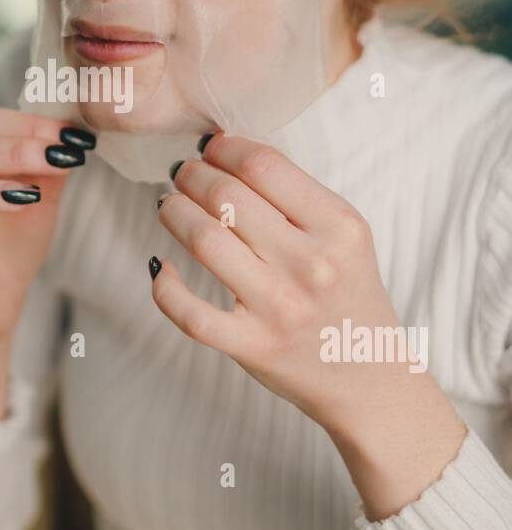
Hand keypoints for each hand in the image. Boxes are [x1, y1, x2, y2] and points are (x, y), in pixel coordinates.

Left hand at [151, 132, 468, 519]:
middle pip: (227, 197)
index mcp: (339, 228)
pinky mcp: (253, 346)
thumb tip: (225, 154)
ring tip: (168, 205)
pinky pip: (190, 312)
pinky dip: (163, 286)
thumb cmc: (349, 298)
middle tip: (183, 174)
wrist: (372, 381)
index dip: (224, 148)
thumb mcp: (345, 237)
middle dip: (192, 175)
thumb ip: (296, 199)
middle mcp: (310, 265)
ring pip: (204, 241)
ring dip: (174, 213)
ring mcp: (279, 308)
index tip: (210, 149)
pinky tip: (158, 266)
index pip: (264, 166)